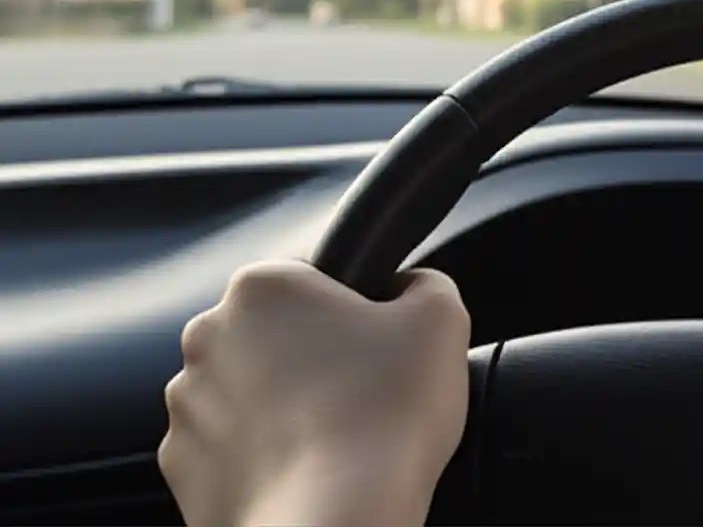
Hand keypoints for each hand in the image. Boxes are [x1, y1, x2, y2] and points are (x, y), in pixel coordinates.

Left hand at [159, 261, 469, 526]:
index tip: (379, 348)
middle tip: (363, 393)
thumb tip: (411, 286)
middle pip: (274, 334)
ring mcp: (188, 405)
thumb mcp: (440, 319)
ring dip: (283, 406)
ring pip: (247, 392)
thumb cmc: (385, 415)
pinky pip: (227, 448)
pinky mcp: (182, 466)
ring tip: (335, 438)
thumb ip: (424, 283)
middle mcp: (209, 337)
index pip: (311, 279)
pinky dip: (261, 457)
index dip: (354, 311)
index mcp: (264, 286)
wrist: (335, 519)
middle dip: (312, 357)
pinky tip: (304, 470)